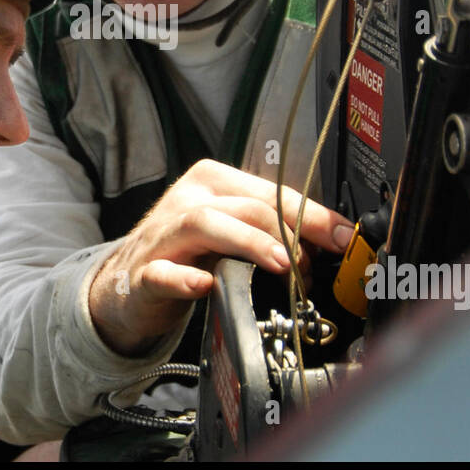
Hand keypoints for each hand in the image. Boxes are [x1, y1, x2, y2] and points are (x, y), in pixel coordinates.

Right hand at [87, 159, 352, 356]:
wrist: (126, 286)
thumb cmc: (188, 255)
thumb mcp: (232, 234)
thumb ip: (272, 229)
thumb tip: (331, 239)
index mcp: (212, 183)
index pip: (270, 192)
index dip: (312, 214)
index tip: (343, 237)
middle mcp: (187, 201)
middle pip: (245, 205)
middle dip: (289, 232)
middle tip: (314, 263)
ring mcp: (163, 236)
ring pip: (205, 223)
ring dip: (249, 242)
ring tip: (282, 265)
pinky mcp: (144, 274)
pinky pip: (162, 271)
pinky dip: (183, 277)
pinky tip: (203, 284)